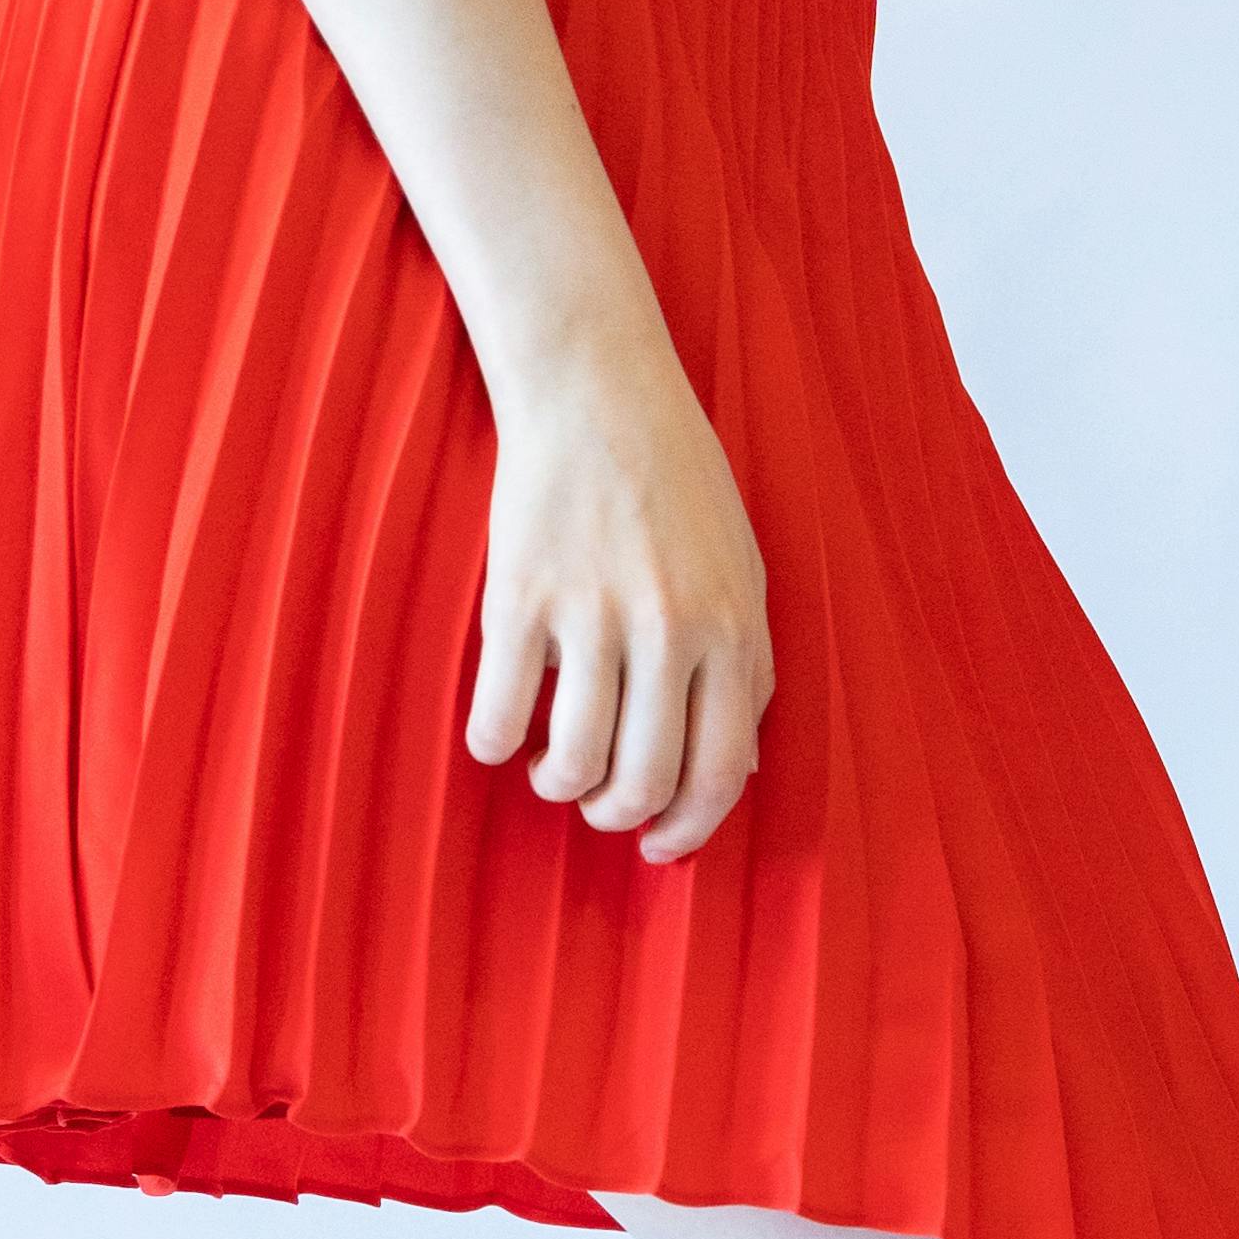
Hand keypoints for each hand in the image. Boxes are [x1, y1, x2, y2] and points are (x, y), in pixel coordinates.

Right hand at [468, 324, 774, 863]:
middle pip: (645, 781)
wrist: (599, 391)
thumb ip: (743, 662)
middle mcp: (673, 630)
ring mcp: (595, 614)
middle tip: (596, 804)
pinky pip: (501, 717)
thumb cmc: (675, 484)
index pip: (724, 769)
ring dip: (557, 784)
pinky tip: (501, 732)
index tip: (660, 847)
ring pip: (574, 761)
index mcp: (736, 629)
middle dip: (616, 816)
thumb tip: (735, 764)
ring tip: (552, 766)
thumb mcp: (741, 569)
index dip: (689, 827)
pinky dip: (495, 746)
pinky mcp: (521, 597)